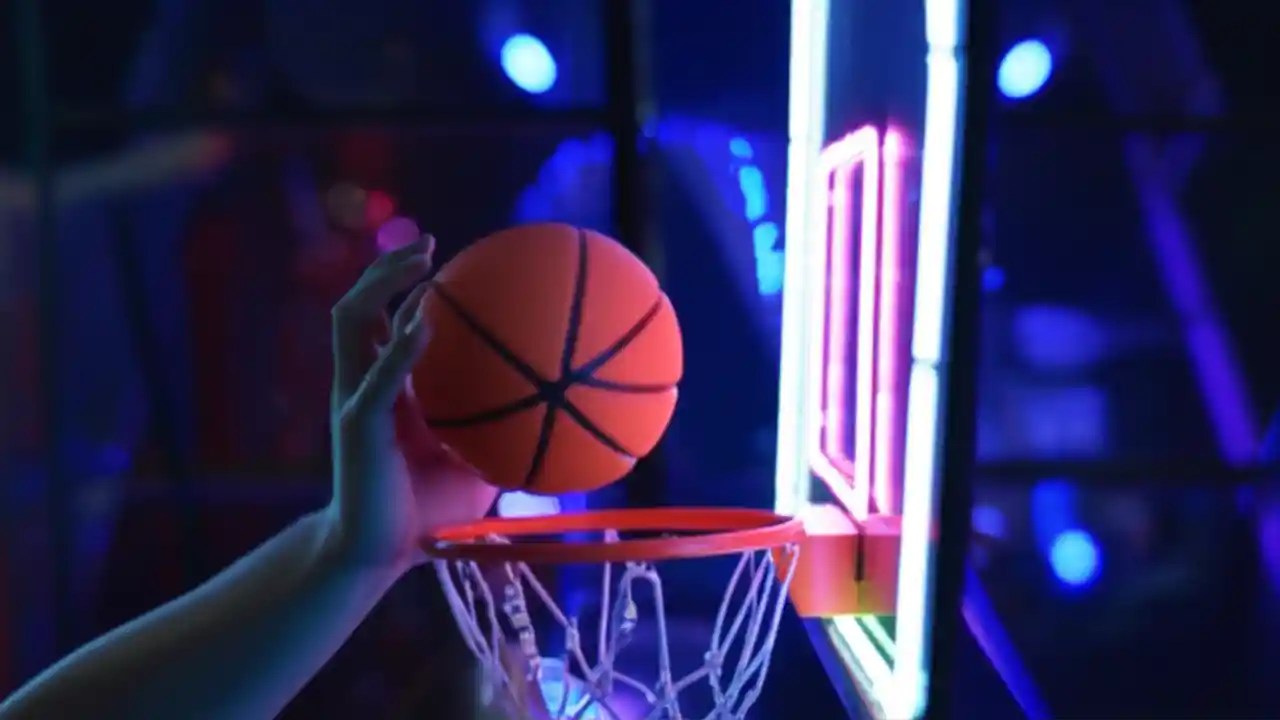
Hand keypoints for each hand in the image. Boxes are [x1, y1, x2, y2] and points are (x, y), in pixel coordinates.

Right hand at [328, 233, 497, 573]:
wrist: (380, 553)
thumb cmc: (431, 511)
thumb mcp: (481, 462)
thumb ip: (509, 432)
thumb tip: (572, 416)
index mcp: (387, 388)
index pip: (390, 323)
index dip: (412, 289)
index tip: (455, 264)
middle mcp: (363, 382)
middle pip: (360, 306)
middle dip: (388, 268)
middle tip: (429, 243)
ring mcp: (354, 396)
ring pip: (351, 320)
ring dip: (382, 282)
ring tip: (420, 258)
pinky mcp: (356, 421)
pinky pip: (377, 374)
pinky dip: (401, 345)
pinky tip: (427, 323)